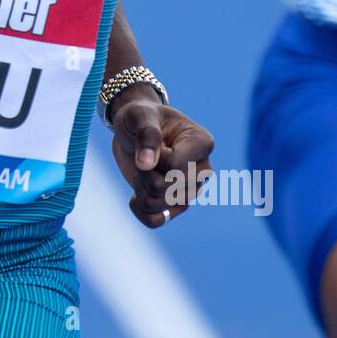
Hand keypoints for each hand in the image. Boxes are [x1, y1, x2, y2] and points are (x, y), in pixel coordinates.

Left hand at [109, 87, 214, 228]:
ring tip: (142, 170)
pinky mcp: (176, 205)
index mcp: (202, 143)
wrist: (133, 130)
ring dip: (140, 188)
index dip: (152, 157)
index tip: (148, 140)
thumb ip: (147, 135)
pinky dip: (140, 211)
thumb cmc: (140, 117)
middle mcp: (203, 169)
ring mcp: (191, 190)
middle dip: (144, 173)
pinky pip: (156, 221)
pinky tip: (135, 195)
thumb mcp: (140, 116)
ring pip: (159, 205)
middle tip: (143, 156)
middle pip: (166, 188)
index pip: (175, 166)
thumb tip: (146, 164)